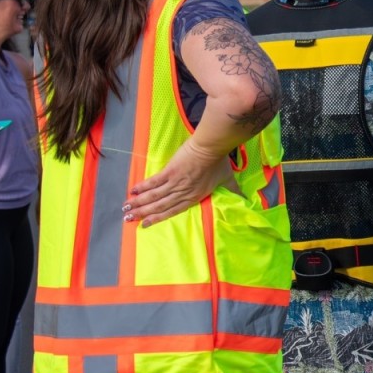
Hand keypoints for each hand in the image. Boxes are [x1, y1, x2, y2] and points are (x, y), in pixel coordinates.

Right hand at [123, 139, 238, 227]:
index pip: (173, 211)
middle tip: (128, 218)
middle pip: (160, 206)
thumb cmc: (219, 163)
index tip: (144, 225)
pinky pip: (154, 181)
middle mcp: (183, 192)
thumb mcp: (227, 180)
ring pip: (154, 196)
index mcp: (194, 197)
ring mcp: (175, 182)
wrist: (212, 147)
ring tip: (126, 208)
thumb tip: (247, 201)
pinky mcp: (170, 171)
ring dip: (139, 203)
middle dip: (143, 213)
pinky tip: (132, 191)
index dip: (158, 219)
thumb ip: (233, 192)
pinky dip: (143, 187)